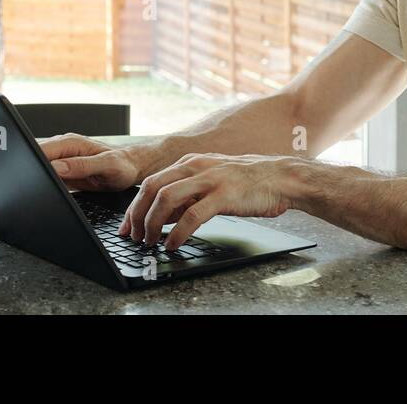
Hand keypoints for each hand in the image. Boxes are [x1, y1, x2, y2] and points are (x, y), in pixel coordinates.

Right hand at [37, 133, 148, 191]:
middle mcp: (64, 148)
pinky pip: (48, 175)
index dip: (33, 162)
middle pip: (36, 157)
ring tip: (46, 188)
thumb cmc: (123, 165)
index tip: (32, 176)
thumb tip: (57, 167)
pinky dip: (45, 182)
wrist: (131, 168)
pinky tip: (50, 190)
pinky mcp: (63, 170)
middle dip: (32, 170)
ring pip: (40, 166)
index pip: (42, 150)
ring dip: (37, 176)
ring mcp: (62, 159)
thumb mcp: (106, 165)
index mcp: (71, 143)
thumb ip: (82, 166)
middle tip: (38, 186)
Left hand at [119, 153, 301, 251]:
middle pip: (152, 188)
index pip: (150, 182)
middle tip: (133, 237)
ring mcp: (209, 179)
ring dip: (153, 223)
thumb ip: (186, 196)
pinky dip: (177, 233)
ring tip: (150, 241)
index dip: (134, 206)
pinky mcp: (224, 195)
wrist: (279, 177)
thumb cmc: (246, 182)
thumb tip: (162, 217)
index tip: (127, 226)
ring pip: (166, 199)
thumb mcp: (210, 183)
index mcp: (189, 162)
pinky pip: (192, 215)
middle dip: (137, 215)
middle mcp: (195, 166)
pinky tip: (173, 244)